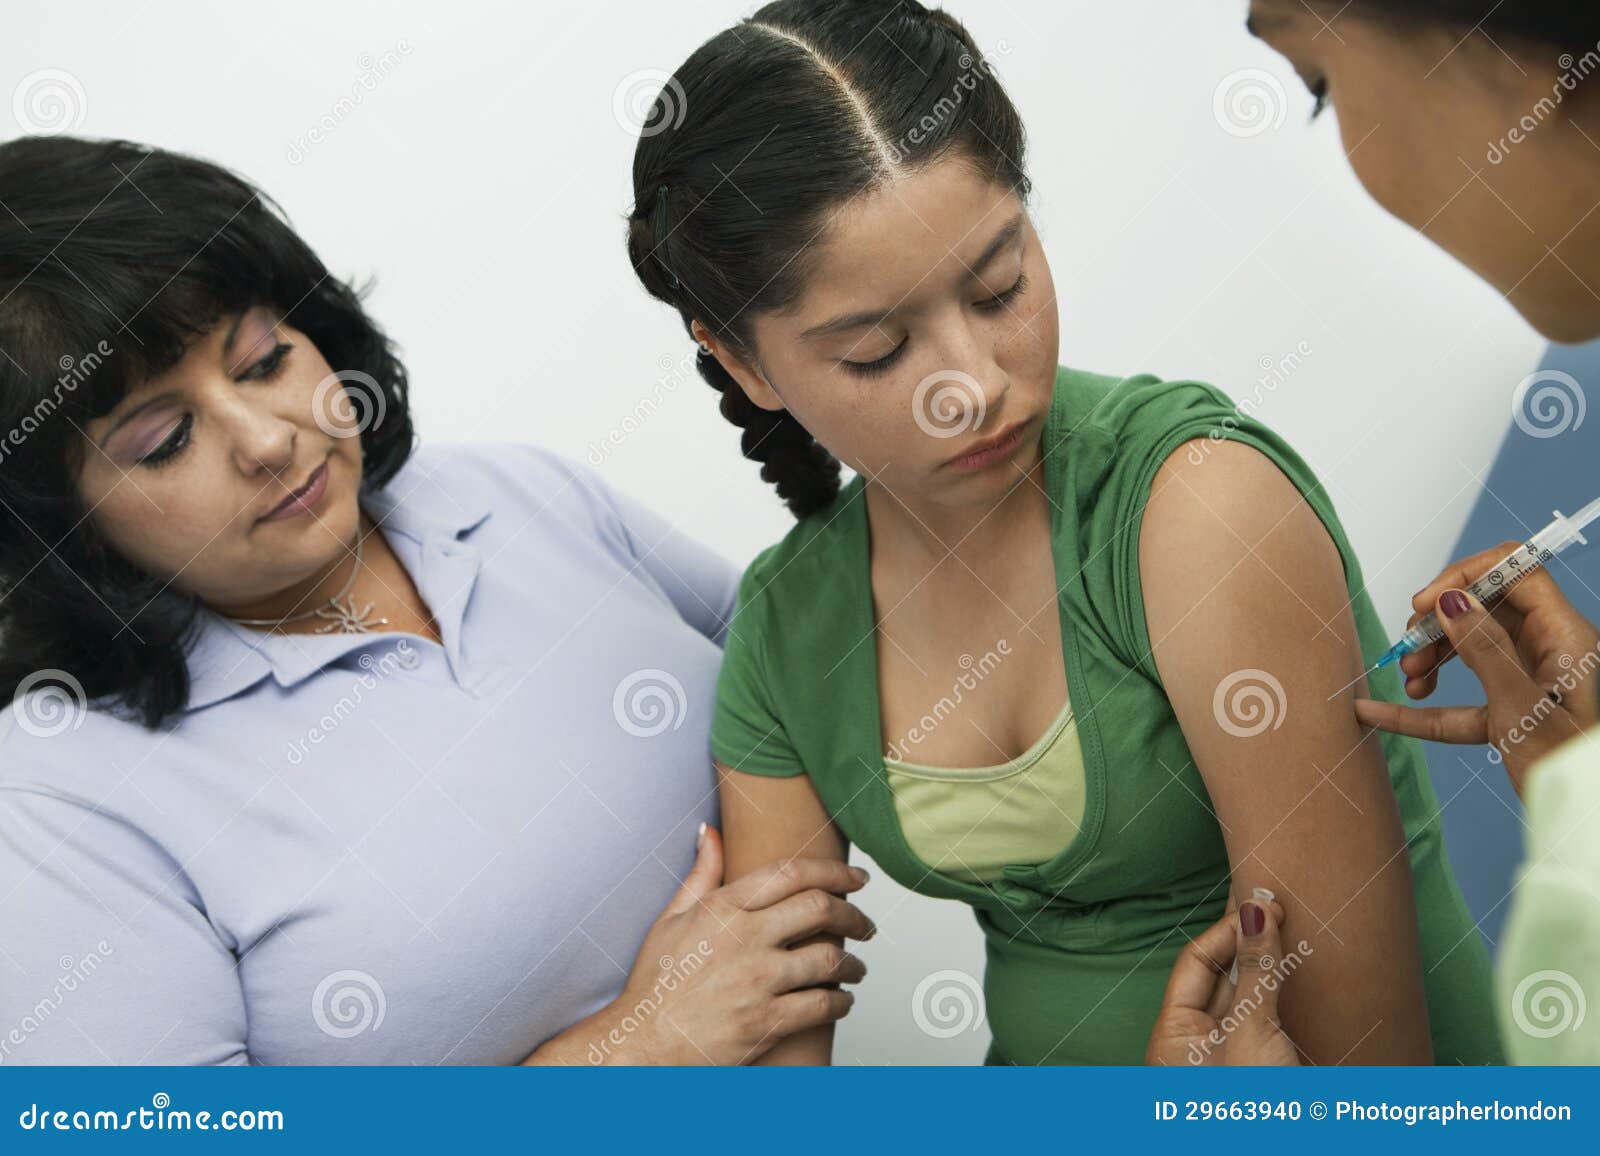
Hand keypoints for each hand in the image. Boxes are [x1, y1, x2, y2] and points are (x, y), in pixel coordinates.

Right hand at [586, 825, 873, 1064]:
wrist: (641, 1044)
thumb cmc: (654, 983)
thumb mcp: (671, 919)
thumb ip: (701, 874)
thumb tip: (711, 832)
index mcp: (723, 908)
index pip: (793, 873)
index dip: (834, 871)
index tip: (857, 879)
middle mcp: (743, 938)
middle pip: (820, 909)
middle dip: (854, 915)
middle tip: (865, 924)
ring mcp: (756, 981)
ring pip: (829, 958)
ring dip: (853, 963)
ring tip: (857, 967)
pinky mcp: (765, 1022)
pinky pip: (822, 1005)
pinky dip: (841, 1002)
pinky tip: (842, 1001)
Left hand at [1147, 897, 1299, 1065]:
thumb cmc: (1252, 1101)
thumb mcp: (1250, 1031)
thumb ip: (1254, 972)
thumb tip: (1256, 911)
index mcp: (1174, 1035)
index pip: (1195, 963)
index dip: (1228, 930)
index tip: (1261, 903)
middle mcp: (1197, 1041)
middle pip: (1221, 975)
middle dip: (1246, 939)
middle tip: (1271, 898)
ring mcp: (1232, 1053)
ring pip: (1247, 993)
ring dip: (1266, 961)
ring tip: (1285, 919)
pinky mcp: (1265, 1063)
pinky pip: (1268, 1014)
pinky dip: (1281, 989)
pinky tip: (1297, 964)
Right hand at [1354, 542, 1599, 797]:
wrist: (1588, 827)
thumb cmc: (1571, 772)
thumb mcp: (1521, 707)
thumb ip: (1484, 649)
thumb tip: (1452, 600)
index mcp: (1565, 636)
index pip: (1514, 572)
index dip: (1465, 578)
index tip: (1425, 606)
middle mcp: (1551, 651)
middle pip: (1486, 610)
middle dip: (1440, 624)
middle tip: (1408, 650)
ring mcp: (1533, 682)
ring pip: (1472, 650)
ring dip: (1431, 660)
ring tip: (1407, 681)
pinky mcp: (1515, 714)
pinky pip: (1463, 700)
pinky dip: (1425, 707)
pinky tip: (1382, 713)